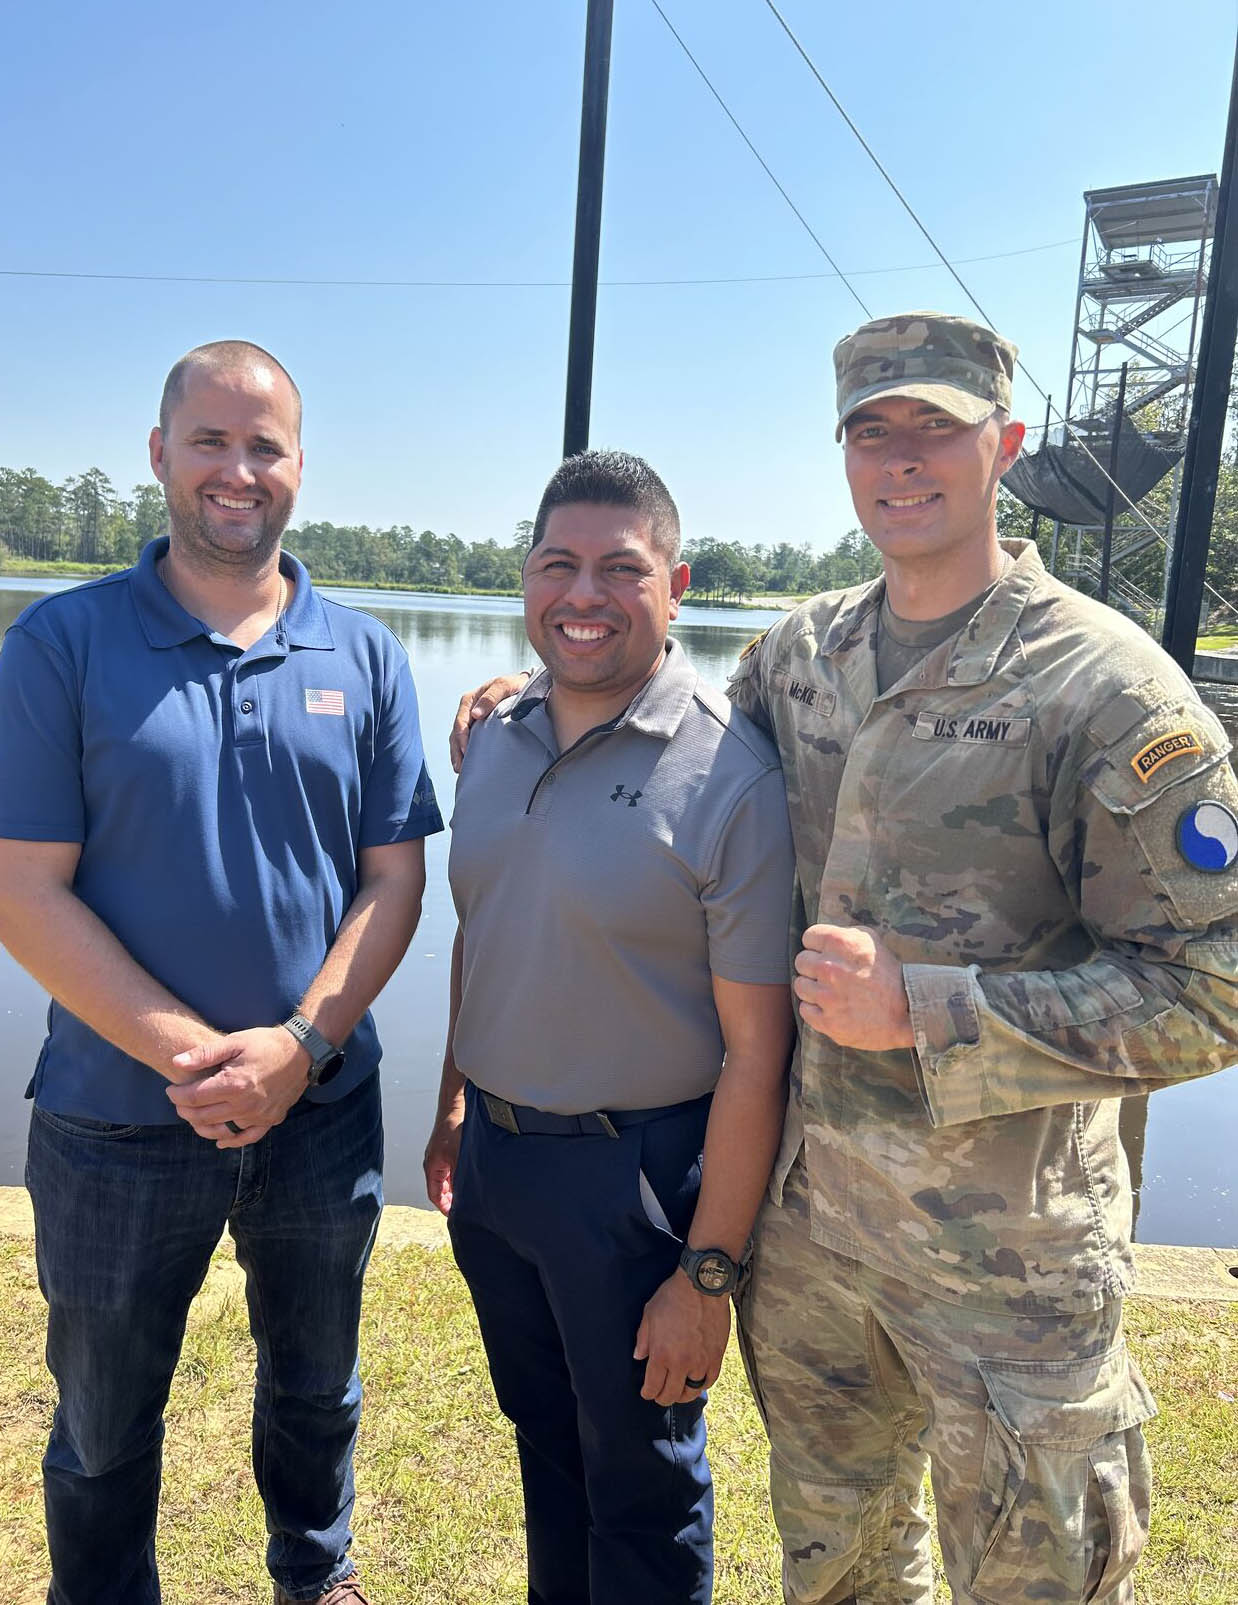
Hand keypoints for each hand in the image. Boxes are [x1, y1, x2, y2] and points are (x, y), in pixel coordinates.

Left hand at [165, 1026, 310, 1146]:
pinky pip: (247, 1138)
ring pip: (221, 1130)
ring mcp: (259, 1116)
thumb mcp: (234, 1041)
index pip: (193, 1097)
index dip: (176, 1095)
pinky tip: (220, 1141)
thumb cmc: (266, 1043)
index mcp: (234, 1084)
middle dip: (184, 1110)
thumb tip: (176, 1062)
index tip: (170, 1089)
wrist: (302, 1051)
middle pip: (203, 1117)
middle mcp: (245, 1105)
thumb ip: (204, 1053)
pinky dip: (231, 1141)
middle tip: (179, 1101)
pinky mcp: (270, 1120)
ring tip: (194, 1115)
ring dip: (202, 1126)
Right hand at [423, 1112, 463, 1214]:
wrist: (455, 1105)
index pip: (435, 1194)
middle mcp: (433, 1162)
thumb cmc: (453, 1127)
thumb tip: (464, 1196)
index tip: (455, 1215)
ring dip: (456, 1186)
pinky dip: (459, 1175)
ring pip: (447, 1177)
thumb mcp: (459, 1158)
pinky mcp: (448, 1148)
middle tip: (464, 1208)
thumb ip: (460, 1178)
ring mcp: (440, 1154)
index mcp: (432, 1166)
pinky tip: (471, 1176)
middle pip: (440, 1187)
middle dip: (451, 1198)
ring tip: (470, 1194)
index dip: (445, 1206)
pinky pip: (451, 1168)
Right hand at [450, 673, 529, 771]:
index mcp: (470, 699)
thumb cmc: (515, 685)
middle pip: (456, 733)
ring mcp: (472, 721)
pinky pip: (467, 742)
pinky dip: (465, 754)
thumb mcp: (504, 686)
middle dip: (457, 751)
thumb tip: (475, 714)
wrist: (525, 687)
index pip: (461, 721)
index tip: (466, 751)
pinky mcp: (478, 729)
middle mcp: (468, 711)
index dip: (461, 737)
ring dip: (458, 755)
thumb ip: (491, 697)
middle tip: (461, 768)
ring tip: (461, 771)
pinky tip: (467, 766)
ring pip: (458, 740)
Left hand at [634, 1270, 729, 1405]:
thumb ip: (643, 1338)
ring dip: (682, 1394)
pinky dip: (701, 1384)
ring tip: (678, 1390)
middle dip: (662, 1397)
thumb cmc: (673, 1296)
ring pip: (691, 1392)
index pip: (653, 1387)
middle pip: (671, 1395)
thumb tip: (639, 1357)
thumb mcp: (649, 1313)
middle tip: (660, 1394)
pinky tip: (696, 1381)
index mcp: (661, 1354)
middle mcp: (681, 1363)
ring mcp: (701, 1362)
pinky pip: (709, 1381)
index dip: (648, 1393)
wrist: (703, 1286)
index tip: (647, 1391)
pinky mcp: (716, 1357)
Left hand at [794, 923, 914, 1049]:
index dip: (818, 945)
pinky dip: (815, 1009)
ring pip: (800, 985)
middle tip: (831, 975)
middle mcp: (830, 968)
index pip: (809, 937)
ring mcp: (827, 997)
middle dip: (814, 967)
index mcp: (841, 944)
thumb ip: (845, 934)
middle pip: (801, 961)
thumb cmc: (889, 975)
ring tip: (832, 993)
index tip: (826, 953)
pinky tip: (832, 1008)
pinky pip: (805, 1009)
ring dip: (813, 988)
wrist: (907, 1012)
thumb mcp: (872, 942)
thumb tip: (823, 937)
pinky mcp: (827, 1021)